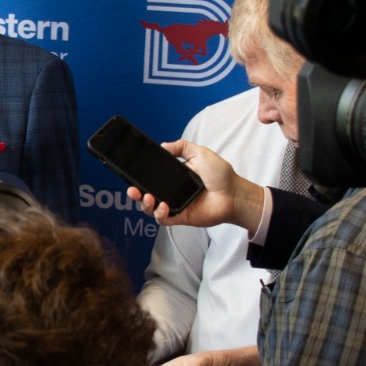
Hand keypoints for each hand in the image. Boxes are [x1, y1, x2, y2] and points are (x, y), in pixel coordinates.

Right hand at [127, 140, 267, 233]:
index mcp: (174, 177)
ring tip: (147, 197)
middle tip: (132, 190)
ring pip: (152, 209)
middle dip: (136, 194)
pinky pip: (164, 220)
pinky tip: (163, 206)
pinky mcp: (181, 217)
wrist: (234, 193)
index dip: (140, 177)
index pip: (152, 177)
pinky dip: (159, 214)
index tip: (132, 173)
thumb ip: (182, 146)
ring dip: (145, 204)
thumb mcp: (200, 153)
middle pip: (147, 195)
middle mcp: (172, 191)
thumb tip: (163, 145)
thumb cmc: (221, 174)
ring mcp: (176, 205)